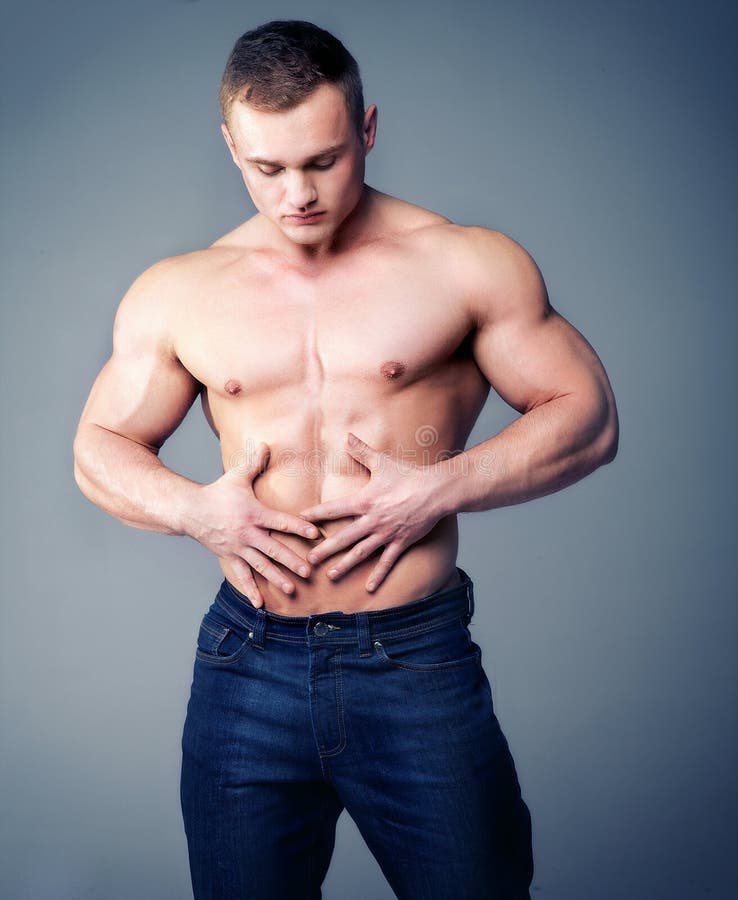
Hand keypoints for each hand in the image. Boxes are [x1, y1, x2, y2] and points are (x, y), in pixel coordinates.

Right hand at [188, 442, 319, 606]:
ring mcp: (238, 548)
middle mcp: (247, 533)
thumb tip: (267, 443)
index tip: (316, 535)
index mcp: (253, 513)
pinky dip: (251, 590)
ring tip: (293, 590)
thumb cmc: (217, 492)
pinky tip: (260, 604)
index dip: (299, 527)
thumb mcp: (236, 476)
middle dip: (292, 561)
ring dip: (277, 578)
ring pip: (261, 566)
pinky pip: (242, 576)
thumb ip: (254, 462)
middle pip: (273, 549)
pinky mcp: (229, 557)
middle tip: (309, 571)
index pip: (281, 521)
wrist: (189, 510)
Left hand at [297, 432, 446, 591]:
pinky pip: (387, 562)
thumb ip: (362, 451)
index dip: (316, 514)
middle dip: (325, 549)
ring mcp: (386, 534)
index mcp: (365, 500)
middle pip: (344, 537)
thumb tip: (348, 436)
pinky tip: (369, 588)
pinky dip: (378, 575)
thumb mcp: (382, 462)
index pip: (335, 509)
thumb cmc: (408, 475)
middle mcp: (372, 520)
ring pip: (361, 553)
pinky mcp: (401, 542)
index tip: (300, 520)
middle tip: (309, 559)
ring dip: (345, 565)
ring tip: (331, 575)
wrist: (435, 490)